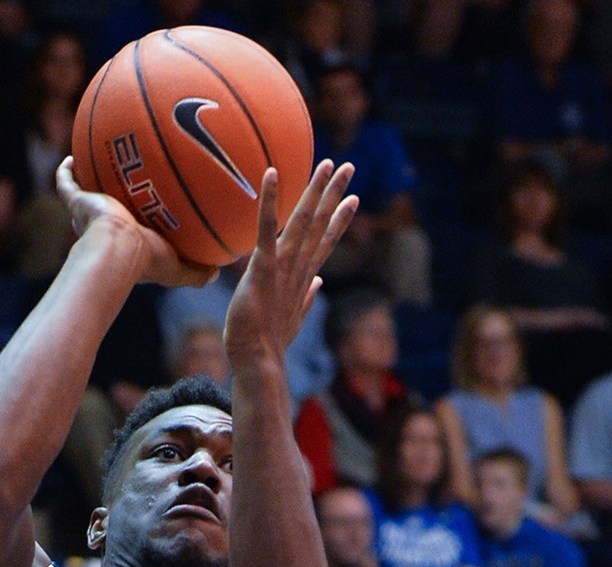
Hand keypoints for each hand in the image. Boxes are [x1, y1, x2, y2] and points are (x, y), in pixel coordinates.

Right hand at [55, 157, 214, 287]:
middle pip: (106, 211)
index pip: (129, 230)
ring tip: (95, 164)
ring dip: (88, 181)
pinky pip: (66, 184)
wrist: (119, 248)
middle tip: (121, 183)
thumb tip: (217, 272)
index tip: (144, 209)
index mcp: (125, 242)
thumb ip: (197, 270)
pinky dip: (66, 172)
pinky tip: (72, 158)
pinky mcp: (78, 201)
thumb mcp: (178, 267)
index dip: (135, 221)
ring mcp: (90, 213)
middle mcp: (104, 228)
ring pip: (85, 195)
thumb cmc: (146, 259)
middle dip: (111, 199)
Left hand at [225, 160, 358, 368]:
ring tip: (328, 164)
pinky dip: (269, 200)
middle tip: (348, 166)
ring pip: (303, 220)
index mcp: (304, 277)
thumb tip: (318, 283)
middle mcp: (299, 266)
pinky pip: (266, 227)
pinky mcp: (262, 266)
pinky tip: (270, 173)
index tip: (353, 198)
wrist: (257, 358)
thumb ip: (306, 297)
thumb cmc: (269, 341)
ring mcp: (283, 265)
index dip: (340, 219)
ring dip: (316, 190)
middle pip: (321, 223)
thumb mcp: (292, 316)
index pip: (326, 242)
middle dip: (335, 194)